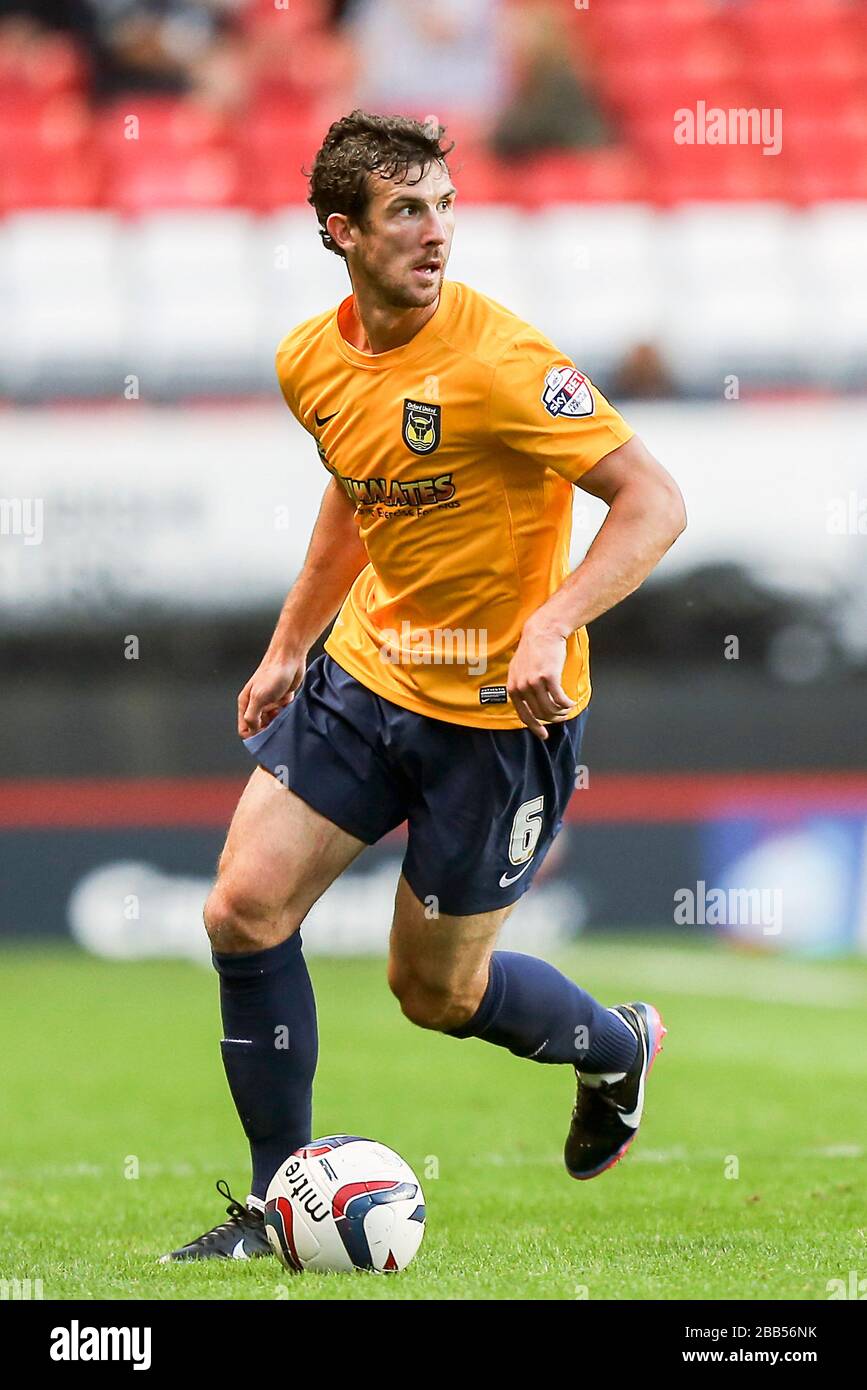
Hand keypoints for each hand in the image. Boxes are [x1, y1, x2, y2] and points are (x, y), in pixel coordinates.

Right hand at [237, 652, 304, 737]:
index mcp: (246, 703)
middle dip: (267, 730)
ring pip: (271, 722)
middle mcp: (256, 704)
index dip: (253, 735)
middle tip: (277, 729)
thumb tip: (251, 731)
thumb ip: (252, 716)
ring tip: (283, 718)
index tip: (265, 738)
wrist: (290, 659)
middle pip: (259, 727)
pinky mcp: (282, 700)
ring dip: (278, 723)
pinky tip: (289, 711)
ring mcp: (269, 702)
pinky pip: (283, 714)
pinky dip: (286, 715)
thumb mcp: (259, 697)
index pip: (244, 728)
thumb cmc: (273, 673)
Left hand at [507, 617, 575, 740]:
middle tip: (562, 716)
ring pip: (550, 709)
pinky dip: (567, 704)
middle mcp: (521, 686)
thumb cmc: (534, 649)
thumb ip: (521, 686)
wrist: (543, 631)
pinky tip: (571, 702)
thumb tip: (529, 705)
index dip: (535, 727)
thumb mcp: (519, 669)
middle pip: (540, 713)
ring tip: (567, 708)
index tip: (544, 735)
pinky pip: (560, 699)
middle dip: (553, 718)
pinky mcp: (549, 677)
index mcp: (513, 687)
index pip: (523, 714)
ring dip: (561, 712)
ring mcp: (534, 682)